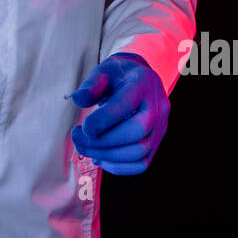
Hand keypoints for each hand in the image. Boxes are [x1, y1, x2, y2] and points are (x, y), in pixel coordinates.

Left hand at [69, 52, 169, 174]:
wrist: (140, 78)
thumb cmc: (118, 75)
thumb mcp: (103, 70)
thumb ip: (91, 84)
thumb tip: (78, 100)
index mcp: (143, 84)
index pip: (126, 106)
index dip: (102, 121)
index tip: (82, 127)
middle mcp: (157, 107)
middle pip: (135, 133)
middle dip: (102, 142)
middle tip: (77, 138)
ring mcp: (160, 127)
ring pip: (139, 153)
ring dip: (106, 155)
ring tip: (84, 147)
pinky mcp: (156, 143)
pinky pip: (141, 164)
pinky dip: (118, 166)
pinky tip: (99, 156)